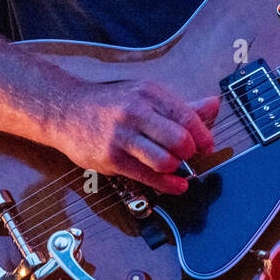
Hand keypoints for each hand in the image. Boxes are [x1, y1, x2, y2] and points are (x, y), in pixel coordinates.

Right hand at [51, 80, 219, 194]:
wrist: (66, 110)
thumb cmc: (110, 104)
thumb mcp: (146, 97)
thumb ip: (181, 105)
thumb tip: (214, 105)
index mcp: (149, 95)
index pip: (187, 116)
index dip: (203, 134)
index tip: (207, 145)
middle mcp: (136, 113)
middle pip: (179, 139)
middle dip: (190, 152)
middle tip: (190, 155)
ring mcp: (122, 137)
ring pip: (164, 160)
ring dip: (176, 168)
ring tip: (177, 167)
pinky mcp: (111, 158)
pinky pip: (146, 176)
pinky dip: (166, 184)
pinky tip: (175, 185)